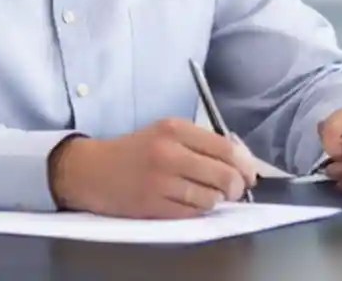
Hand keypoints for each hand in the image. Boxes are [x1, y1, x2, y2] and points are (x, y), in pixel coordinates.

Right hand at [49, 118, 259, 218]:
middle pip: (224, 175)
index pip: (227, 148)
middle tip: (234, 190)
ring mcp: (160, 181)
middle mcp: (169, 152)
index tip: (249, 173)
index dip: (246, 165)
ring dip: (216, 200)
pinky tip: (189, 202)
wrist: (92, 170)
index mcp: (175, 129)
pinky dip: (198, 210)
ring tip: (206, 195)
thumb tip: (240, 161)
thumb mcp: (165, 133)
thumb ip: (200, 142)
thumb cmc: (134, 151)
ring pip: (211, 197)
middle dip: (237, 187)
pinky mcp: (153, 205)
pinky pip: (192, 212)